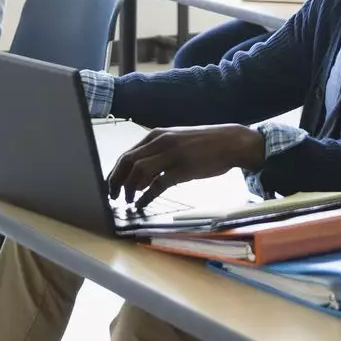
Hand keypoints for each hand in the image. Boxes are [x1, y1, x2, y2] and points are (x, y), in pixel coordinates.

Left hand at [107, 125, 266, 210]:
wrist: (230, 142)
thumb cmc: (203, 144)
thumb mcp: (176, 142)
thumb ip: (157, 154)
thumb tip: (138, 177)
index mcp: (156, 135)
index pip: (126, 154)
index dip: (114, 172)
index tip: (110, 186)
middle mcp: (160, 142)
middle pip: (127, 162)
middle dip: (115, 181)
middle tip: (112, 196)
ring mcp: (171, 155)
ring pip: (138, 171)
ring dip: (129, 188)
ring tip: (127, 201)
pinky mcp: (182, 169)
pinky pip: (158, 184)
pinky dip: (146, 196)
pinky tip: (142, 204)